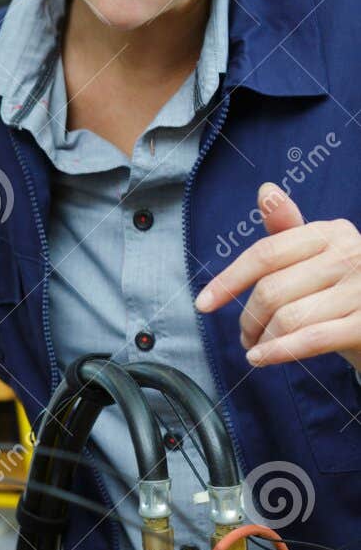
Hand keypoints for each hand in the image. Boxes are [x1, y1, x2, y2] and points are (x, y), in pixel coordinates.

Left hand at [195, 183, 360, 372]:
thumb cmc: (342, 290)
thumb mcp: (317, 257)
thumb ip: (288, 231)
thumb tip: (265, 190)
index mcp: (331, 233)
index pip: (266, 254)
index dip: (229, 280)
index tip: (204, 304)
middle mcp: (349, 254)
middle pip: (271, 290)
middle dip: (248, 320)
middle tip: (246, 336)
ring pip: (287, 318)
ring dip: (263, 340)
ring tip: (257, 348)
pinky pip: (310, 340)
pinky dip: (278, 352)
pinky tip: (260, 358)